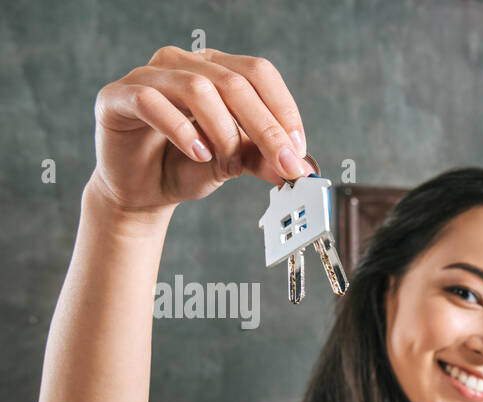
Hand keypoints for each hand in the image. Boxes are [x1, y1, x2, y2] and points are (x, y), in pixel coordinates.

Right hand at [88, 46, 310, 212]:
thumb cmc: (186, 167)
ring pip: (198, 89)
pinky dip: (182, 130)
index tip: (297, 150)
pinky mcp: (118, 96)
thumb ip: (263, 159)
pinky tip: (198, 154)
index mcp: (216, 70)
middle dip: (266, 129)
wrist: (142, 191)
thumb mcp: (234, 164)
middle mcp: (184, 64)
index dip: (284, 109)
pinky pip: (152, 102)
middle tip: (284, 165)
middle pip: (235, 82)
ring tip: (228, 166)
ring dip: (224, 133)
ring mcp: (148, 75)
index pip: (259, 73)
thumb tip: (298, 167)